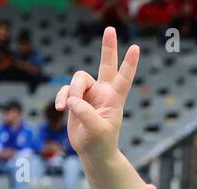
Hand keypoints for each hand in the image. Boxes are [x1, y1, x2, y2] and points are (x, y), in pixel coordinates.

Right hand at [54, 27, 137, 162]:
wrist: (92, 152)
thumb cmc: (101, 143)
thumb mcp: (97, 130)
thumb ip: (85, 114)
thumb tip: (71, 99)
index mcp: (115, 99)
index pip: (123, 78)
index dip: (129, 64)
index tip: (136, 48)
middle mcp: (103, 92)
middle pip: (106, 64)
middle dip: (108, 47)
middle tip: (111, 28)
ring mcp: (89, 94)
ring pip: (78, 79)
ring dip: (71, 91)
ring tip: (68, 107)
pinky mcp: (76, 98)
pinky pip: (65, 90)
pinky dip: (61, 97)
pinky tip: (60, 109)